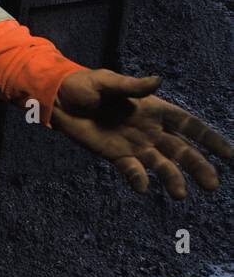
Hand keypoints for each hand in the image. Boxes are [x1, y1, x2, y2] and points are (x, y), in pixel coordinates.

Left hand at [52, 69, 231, 197]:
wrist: (59, 100)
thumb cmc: (86, 86)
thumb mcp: (107, 82)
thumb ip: (131, 86)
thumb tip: (157, 81)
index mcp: (154, 109)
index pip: (189, 125)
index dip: (210, 139)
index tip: (230, 155)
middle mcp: (150, 130)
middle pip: (181, 150)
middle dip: (198, 166)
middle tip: (212, 185)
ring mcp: (135, 145)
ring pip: (161, 164)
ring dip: (172, 179)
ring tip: (180, 194)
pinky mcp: (116, 155)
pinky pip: (132, 170)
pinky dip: (138, 178)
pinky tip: (142, 187)